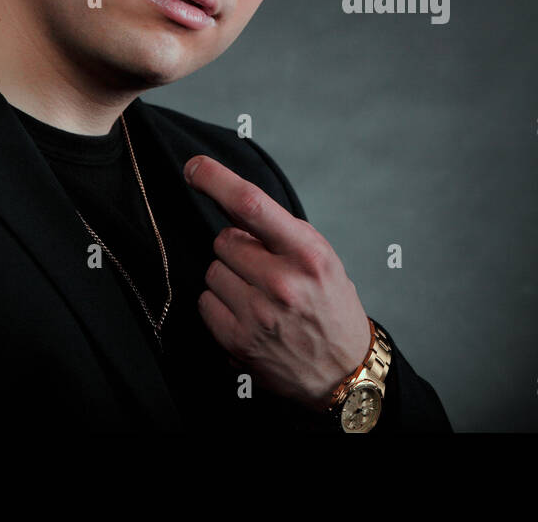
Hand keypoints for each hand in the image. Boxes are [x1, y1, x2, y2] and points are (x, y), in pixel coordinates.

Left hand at [185, 154, 372, 410]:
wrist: (343, 369)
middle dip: (238, 248)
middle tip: (263, 267)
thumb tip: (229, 199)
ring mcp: (258, 314)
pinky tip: (246, 313)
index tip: (194, 167)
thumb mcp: (319, 257)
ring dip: (228, 277)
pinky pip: (205, 302)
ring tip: (258, 293)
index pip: (252, 204)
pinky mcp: (239, 341)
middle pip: (224, 240)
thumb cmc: (331, 306)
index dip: (216, 180)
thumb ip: (277, 231)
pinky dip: (220, 304)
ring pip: (212, 271)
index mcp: (308, 253)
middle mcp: (282, 282)